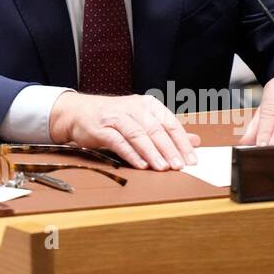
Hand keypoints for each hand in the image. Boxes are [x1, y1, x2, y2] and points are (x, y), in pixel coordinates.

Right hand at [48, 92, 200, 170]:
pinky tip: (141, 164)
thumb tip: (196, 141)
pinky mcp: (102, 128)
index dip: (182, 143)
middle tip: (179, 166)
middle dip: (169, 150)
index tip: (192, 160)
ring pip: (139, 135)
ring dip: (152, 153)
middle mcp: (134, 107)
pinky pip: (119, 141)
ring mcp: (117, 117)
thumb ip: (168, 132)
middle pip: (156, 130)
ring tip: (163, 168)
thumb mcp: (143, 121)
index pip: (170, 123)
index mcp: (148, 105)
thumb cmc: (114, 118)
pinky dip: (131, 154)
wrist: (78, 112)